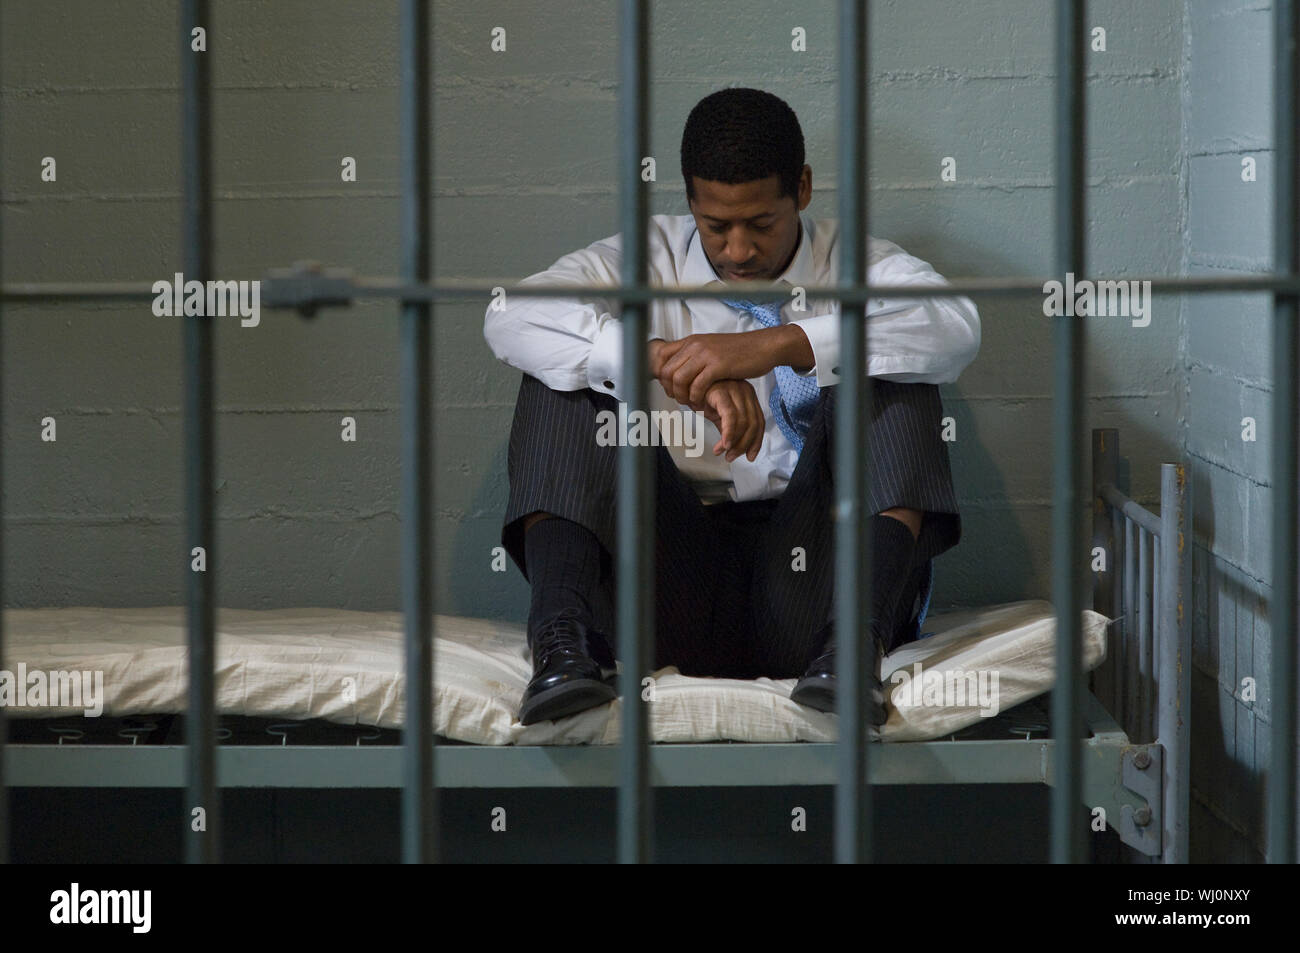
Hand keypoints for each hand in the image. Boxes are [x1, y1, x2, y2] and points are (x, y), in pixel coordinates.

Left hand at [655, 331, 779, 406]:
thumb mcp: (711, 349)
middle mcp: (695, 345)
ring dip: (682, 396)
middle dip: (670, 389)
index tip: (670, 387)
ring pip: (678, 379)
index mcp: (692, 341)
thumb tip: (680, 370)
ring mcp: (706, 354)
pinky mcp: (718, 366)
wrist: (763, 346)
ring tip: (691, 403)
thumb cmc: (739, 352)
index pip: (661, 356)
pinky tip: (703, 403)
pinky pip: (697, 385)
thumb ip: (695, 357)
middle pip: (666, 371)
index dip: (660, 375)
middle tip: (680, 399)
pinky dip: (696, 398)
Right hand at [701, 379, 765, 462]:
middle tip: (731, 457)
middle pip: (754, 424)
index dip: (756, 442)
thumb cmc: (701, 396)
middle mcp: (745, 390)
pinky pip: (730, 417)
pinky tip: (723, 445)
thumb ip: (730, 429)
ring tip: (724, 453)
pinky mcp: (721, 392)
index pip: (760, 421)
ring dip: (735, 443)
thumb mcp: (718, 414)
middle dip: (744, 445)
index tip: (750, 456)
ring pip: (744, 422)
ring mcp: (734, 389)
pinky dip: (729, 434)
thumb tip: (735, 448)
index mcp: (748, 395)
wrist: (683, 383)